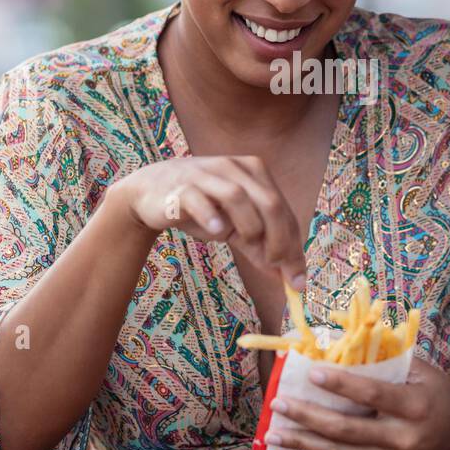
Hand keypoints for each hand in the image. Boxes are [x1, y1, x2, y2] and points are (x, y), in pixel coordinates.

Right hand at [111, 155, 307, 287]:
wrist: (151, 193)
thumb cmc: (201, 208)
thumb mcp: (235, 228)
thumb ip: (261, 247)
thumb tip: (290, 280)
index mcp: (254, 172)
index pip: (283, 210)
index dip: (294, 245)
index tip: (297, 280)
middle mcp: (234, 168)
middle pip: (269, 202)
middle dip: (279, 239)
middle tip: (275, 266)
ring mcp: (206, 175)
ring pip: (237, 196)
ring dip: (249, 226)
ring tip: (246, 243)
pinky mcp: (181, 187)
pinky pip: (199, 199)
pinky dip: (211, 216)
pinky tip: (217, 230)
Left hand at [265, 356, 449, 449]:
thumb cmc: (445, 397)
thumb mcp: (424, 372)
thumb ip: (388, 360)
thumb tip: (345, 343)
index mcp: (415, 406)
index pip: (371, 394)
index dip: (340, 383)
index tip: (311, 371)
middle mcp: (403, 438)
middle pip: (346, 428)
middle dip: (307, 415)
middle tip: (278, 403)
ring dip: (304, 439)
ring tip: (274, 430)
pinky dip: (321, 449)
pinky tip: (298, 439)